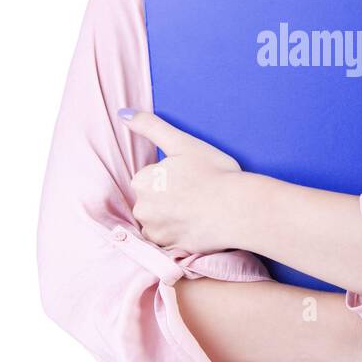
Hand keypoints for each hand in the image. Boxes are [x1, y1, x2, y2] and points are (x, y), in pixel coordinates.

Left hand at [121, 110, 244, 254]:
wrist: (238, 209)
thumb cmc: (213, 173)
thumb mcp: (182, 143)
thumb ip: (150, 126)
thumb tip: (123, 113)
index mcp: (141, 181)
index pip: (151, 177)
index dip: (172, 176)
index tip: (192, 176)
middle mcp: (142, 209)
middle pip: (152, 200)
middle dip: (169, 197)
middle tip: (197, 193)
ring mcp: (155, 231)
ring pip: (160, 220)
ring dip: (173, 217)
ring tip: (199, 210)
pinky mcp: (170, 249)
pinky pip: (169, 240)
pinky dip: (179, 233)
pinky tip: (196, 225)